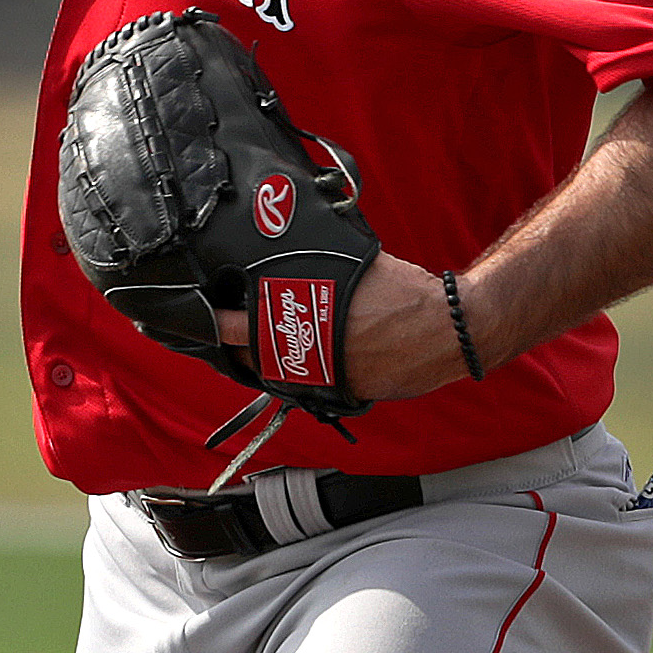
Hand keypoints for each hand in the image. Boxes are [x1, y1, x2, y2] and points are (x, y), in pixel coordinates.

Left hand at [217, 252, 467, 402]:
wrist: (449, 329)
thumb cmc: (404, 293)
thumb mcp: (353, 267)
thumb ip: (316, 267)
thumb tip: (290, 259)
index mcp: (307, 320)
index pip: (243, 327)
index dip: (218, 323)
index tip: (203, 316)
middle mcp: (312, 356)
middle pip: (253, 358)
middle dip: (237, 346)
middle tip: (227, 331)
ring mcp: (328, 379)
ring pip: (278, 375)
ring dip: (265, 361)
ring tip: (256, 345)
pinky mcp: (347, 392)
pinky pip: (311, 384)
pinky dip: (303, 371)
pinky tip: (305, 356)